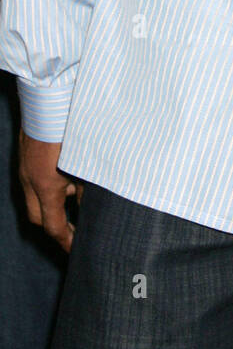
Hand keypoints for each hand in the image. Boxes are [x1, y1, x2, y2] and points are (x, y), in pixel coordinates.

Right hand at [18, 129, 82, 252]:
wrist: (50, 98)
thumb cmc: (72, 130)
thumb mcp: (85, 164)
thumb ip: (87, 189)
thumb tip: (91, 208)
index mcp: (45, 186)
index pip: (53, 226)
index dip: (65, 241)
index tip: (75, 250)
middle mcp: (30, 181)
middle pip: (38, 217)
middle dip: (55, 225)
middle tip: (74, 230)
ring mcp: (25, 168)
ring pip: (36, 197)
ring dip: (54, 201)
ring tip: (78, 195)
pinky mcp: (26, 155)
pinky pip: (35, 179)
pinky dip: (50, 184)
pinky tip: (67, 173)